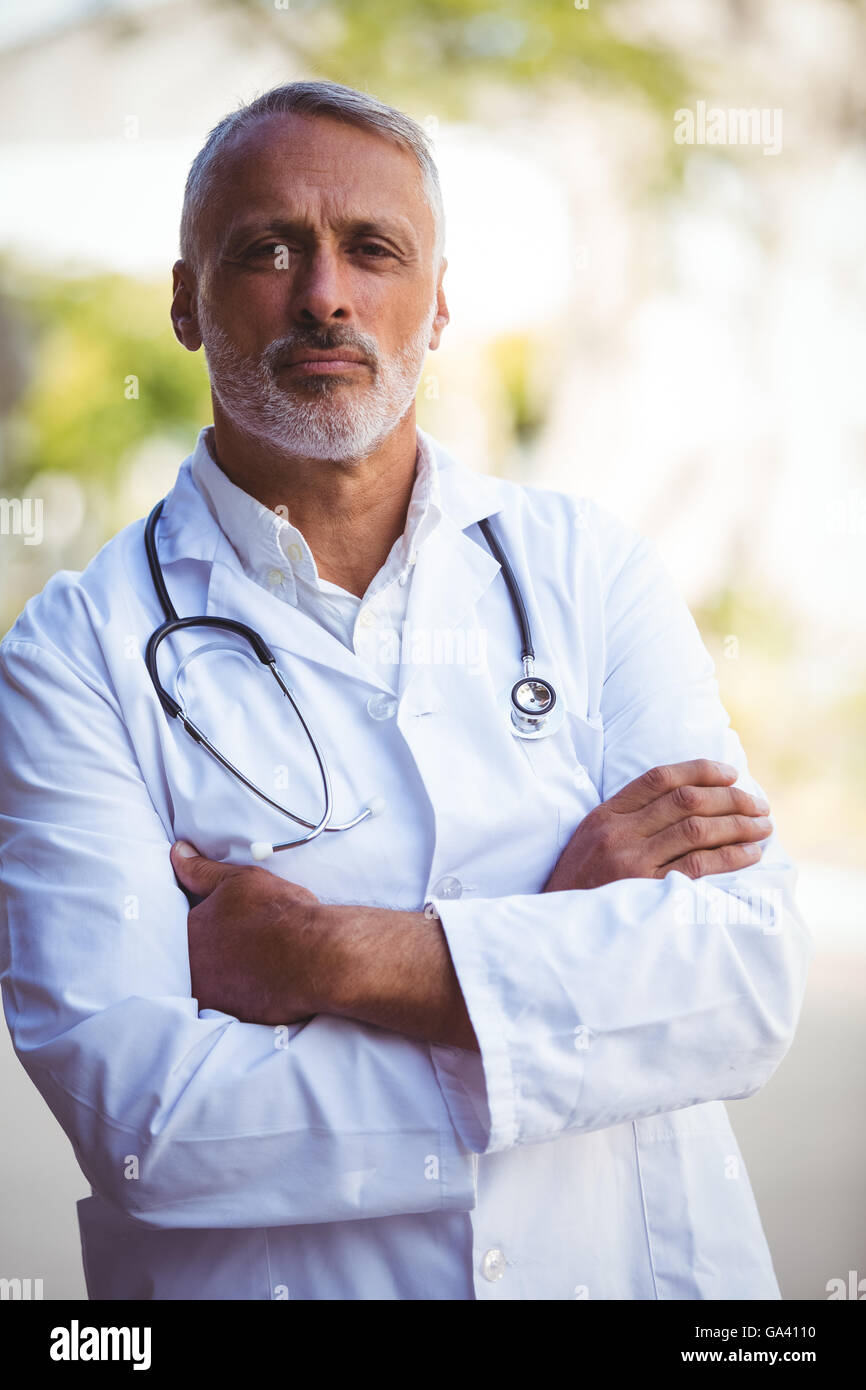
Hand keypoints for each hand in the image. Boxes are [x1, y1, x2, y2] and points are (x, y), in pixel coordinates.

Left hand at [169, 841, 324, 1024]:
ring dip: (219, 975)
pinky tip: (253, 982)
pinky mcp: (231, 1014)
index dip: (200, 924)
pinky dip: (235, 994)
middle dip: (206, 951)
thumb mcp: (238, 880)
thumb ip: (201, 870)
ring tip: (244, 964)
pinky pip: (225, 1003)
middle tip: (234, 944)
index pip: (178, 926)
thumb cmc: (279, 913)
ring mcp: (209, 993)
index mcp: (189, 930)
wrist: (315, 954)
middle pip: (189, 957)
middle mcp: (190, 965)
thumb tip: (178, 852)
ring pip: (205, 982)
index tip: (219, 924)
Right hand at [543, 759, 772, 892]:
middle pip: (686, 800)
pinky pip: (699, 867)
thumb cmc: (581, 885)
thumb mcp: (592, 840)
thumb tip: (688, 802)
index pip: (660, 778)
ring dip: (738, 824)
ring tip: (763, 827)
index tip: (731, 774)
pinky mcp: (647, 892)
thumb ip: (629, 819)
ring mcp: (632, 862)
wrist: (555, 927)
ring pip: (697, 829)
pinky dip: (730, 856)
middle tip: (758, 804)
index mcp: (606, 815)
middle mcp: (619, 833)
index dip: (700, 770)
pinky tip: (750, 854)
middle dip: (731, 798)